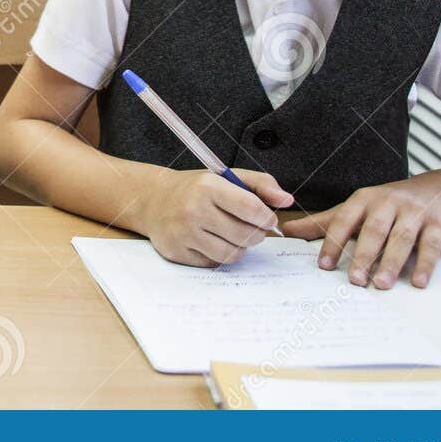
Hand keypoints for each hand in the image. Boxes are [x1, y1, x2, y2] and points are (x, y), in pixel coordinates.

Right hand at [143, 168, 293, 266]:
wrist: (153, 200)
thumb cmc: (195, 189)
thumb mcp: (226, 177)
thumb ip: (261, 185)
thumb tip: (287, 200)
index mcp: (207, 186)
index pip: (251, 208)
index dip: (267, 217)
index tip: (267, 219)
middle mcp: (193, 209)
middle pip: (245, 235)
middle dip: (255, 234)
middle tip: (248, 227)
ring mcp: (183, 233)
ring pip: (232, 254)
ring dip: (239, 247)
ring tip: (231, 234)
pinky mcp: (177, 252)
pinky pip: (214, 263)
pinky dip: (219, 255)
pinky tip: (211, 241)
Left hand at [281, 180, 440, 288]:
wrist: (437, 191)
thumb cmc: (388, 204)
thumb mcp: (356, 208)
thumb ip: (325, 222)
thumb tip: (287, 230)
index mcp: (364, 199)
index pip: (344, 219)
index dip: (333, 241)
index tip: (324, 265)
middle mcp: (388, 203)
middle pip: (374, 230)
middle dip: (363, 255)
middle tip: (354, 280)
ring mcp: (415, 212)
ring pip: (402, 237)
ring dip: (392, 262)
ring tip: (381, 284)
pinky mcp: (438, 223)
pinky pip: (432, 244)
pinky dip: (425, 264)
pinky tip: (417, 282)